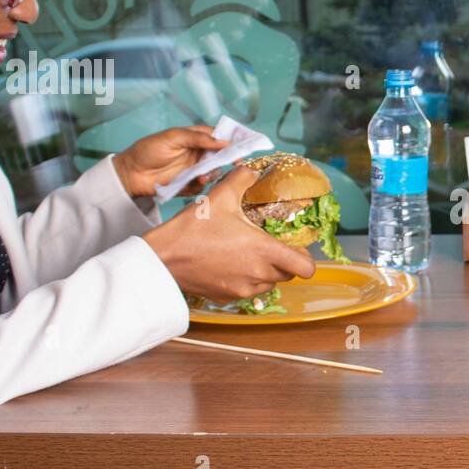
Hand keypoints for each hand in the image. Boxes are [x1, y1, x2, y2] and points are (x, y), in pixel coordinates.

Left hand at [113, 126, 227, 198]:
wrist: (130, 174)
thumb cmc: (147, 150)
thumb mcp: (172, 137)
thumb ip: (197, 137)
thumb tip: (222, 140)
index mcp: (194, 138)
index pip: (218, 137)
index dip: (231, 140)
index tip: (243, 145)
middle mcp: (197, 153)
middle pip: (220, 155)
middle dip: (227, 158)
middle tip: (235, 162)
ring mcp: (193, 170)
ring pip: (214, 172)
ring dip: (213, 173)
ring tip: (204, 174)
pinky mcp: (188, 185)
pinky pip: (202, 186)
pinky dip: (201, 185)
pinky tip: (196, 182)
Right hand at [144, 166, 315, 301]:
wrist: (162, 258)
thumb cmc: (193, 228)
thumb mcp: (220, 196)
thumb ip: (242, 179)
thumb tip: (252, 170)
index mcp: (264, 252)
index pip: (306, 268)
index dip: (304, 257)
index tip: (293, 246)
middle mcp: (258, 275)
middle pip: (287, 274)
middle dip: (283, 260)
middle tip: (267, 243)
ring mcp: (242, 290)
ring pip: (267, 283)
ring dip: (264, 270)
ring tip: (246, 252)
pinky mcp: (227, 297)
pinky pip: (247, 290)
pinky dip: (245, 279)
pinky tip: (229, 263)